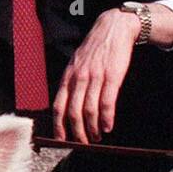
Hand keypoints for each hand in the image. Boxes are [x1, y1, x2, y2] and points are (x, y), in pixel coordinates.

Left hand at [52, 8, 138, 142]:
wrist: (114, 28)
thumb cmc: (96, 48)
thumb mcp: (77, 62)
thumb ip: (72, 82)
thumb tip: (68, 106)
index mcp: (68, 76)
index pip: (58, 106)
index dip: (59, 125)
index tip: (62, 140)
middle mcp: (78, 77)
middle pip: (73, 112)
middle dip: (78, 132)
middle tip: (84, 143)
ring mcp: (95, 77)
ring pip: (90, 110)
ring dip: (93, 129)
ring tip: (98, 137)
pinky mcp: (112, 76)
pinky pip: (107, 103)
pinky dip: (106, 118)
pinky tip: (108, 126)